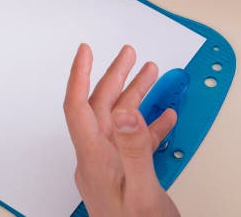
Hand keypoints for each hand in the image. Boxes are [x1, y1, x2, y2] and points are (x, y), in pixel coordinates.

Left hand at [64, 44, 179, 216]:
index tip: (85, 50)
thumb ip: (134, 148)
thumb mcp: (142, 189)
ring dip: (134, 95)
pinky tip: (163, 116)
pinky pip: (133, 141)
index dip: (79, 75)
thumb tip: (124, 111)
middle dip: (114, 77)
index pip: (78, 106)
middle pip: (101, 108)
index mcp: (95, 158)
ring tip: (149, 72)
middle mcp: (98, 159)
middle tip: (128, 54)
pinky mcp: (123, 176)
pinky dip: (148, 125)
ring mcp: (110, 167)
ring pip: (119, 121)